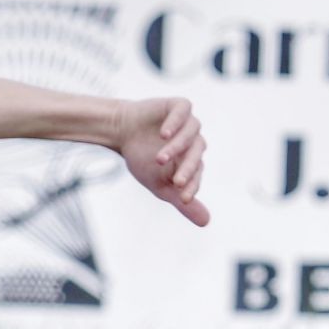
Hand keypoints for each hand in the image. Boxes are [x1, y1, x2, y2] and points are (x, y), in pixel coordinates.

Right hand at [112, 96, 209, 226]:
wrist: (122, 132)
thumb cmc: (142, 159)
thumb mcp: (160, 186)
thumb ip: (182, 201)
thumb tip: (207, 223)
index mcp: (192, 161)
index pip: (197, 174)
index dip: (192, 187)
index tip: (182, 198)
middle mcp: (194, 141)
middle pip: (197, 155)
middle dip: (187, 170)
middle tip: (176, 182)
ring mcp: (187, 123)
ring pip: (192, 133)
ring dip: (177, 147)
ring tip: (160, 158)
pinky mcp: (178, 106)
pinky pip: (184, 111)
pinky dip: (176, 122)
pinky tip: (164, 134)